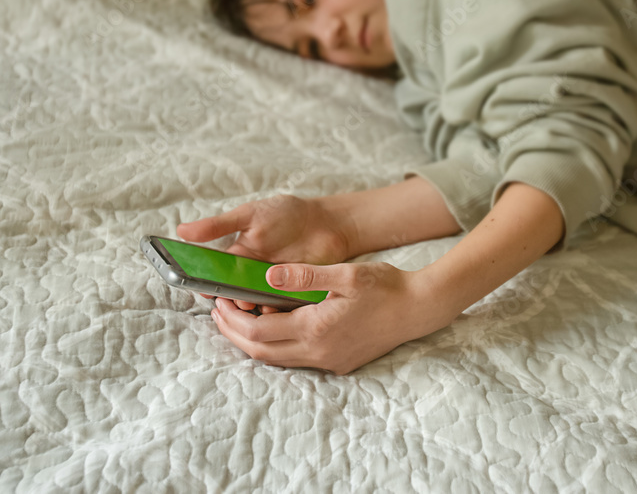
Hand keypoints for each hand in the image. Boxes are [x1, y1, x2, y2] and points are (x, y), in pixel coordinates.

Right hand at [177, 194, 353, 313]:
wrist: (327, 222)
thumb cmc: (286, 214)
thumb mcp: (249, 214)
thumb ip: (218, 225)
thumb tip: (181, 231)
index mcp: (238, 256)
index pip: (215, 275)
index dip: (207, 284)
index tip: (202, 289)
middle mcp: (252, 275)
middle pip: (234, 294)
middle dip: (230, 299)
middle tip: (230, 298)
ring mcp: (272, 286)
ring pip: (255, 305)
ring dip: (251, 307)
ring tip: (250, 302)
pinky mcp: (293, 294)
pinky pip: (280, 308)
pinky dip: (275, 309)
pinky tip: (274, 305)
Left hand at [209, 261, 454, 373]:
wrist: (418, 308)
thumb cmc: (384, 286)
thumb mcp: (344, 273)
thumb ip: (304, 275)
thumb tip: (266, 276)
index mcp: (315, 328)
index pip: (257, 332)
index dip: (232, 319)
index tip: (219, 301)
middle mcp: (318, 351)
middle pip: (260, 351)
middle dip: (233, 333)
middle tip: (218, 312)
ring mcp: (329, 361)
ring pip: (276, 360)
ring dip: (252, 341)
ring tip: (237, 319)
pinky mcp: (338, 362)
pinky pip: (296, 360)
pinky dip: (275, 346)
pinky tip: (273, 328)